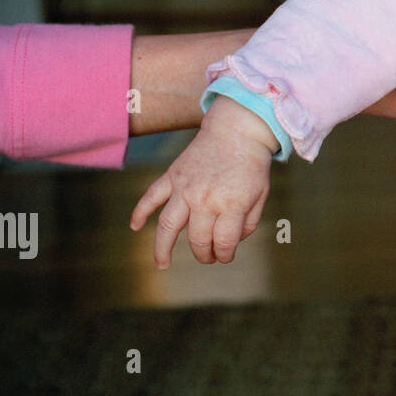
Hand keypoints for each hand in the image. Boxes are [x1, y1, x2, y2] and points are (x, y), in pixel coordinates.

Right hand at [129, 96, 275, 267]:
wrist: (237, 130)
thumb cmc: (252, 165)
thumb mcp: (261, 196)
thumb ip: (248, 223)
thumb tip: (230, 242)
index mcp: (232, 204)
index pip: (225, 243)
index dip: (225, 254)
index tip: (225, 255)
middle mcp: (205, 199)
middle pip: (198, 239)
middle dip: (204, 254)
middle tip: (208, 256)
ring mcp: (185, 188)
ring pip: (167, 226)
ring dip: (163, 248)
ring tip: (162, 264)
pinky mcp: (172, 176)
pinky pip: (151, 197)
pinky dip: (140, 212)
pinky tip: (134, 227)